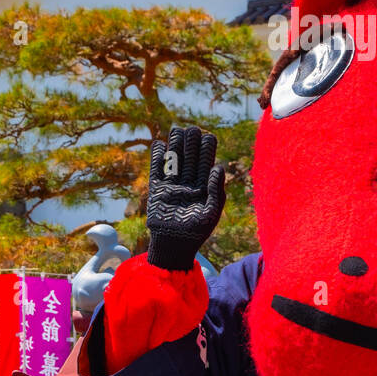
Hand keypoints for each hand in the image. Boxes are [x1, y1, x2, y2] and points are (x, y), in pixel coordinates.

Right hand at [146, 125, 224, 270]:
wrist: (175, 245)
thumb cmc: (197, 232)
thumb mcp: (212, 212)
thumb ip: (217, 190)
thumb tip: (219, 167)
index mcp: (204, 186)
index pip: (206, 162)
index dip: (207, 149)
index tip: (208, 136)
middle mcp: (188, 183)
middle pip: (190, 157)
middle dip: (191, 143)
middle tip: (191, 129)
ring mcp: (172, 185)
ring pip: (174, 160)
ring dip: (175, 145)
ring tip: (177, 130)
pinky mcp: (157, 190)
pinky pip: (157, 171)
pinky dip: (157, 158)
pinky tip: (159, 144)